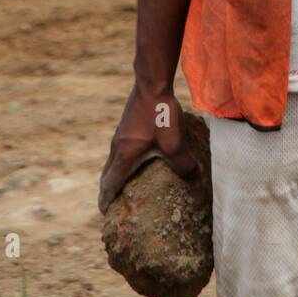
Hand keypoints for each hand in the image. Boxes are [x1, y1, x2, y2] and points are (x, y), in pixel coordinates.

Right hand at [98, 83, 200, 214]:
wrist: (152, 84)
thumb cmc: (160, 115)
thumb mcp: (175, 144)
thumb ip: (184, 165)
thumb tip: (193, 178)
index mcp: (124, 156)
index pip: (109, 184)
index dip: (106, 200)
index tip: (104, 213)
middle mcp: (117, 147)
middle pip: (108, 174)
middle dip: (108, 190)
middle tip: (112, 203)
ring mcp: (120, 134)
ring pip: (113, 160)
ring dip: (115, 174)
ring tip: (124, 183)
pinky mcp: (127, 125)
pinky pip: (120, 149)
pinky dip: (122, 160)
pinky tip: (137, 157)